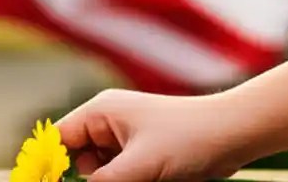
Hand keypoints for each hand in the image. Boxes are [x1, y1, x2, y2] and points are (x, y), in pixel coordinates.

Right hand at [56, 89, 250, 181]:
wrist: (237, 133)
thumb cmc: (189, 139)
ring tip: (144, 178)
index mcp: (100, 112)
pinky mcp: (144, 151)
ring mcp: (127, 136)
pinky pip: (122, 171)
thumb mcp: (139, 167)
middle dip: (90, 176)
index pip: (58, 138)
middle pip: (78, 156)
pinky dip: (128, 180)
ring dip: (112, 180)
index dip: (50, 163)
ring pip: (101, 168)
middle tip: (120, 180)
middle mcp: (109, 120)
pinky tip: (152, 179)